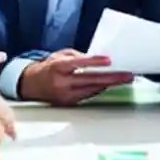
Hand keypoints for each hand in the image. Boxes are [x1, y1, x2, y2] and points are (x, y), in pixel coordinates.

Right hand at [18, 49, 133, 105]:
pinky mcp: (69, 103)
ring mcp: (65, 95)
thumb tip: (97, 60)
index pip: (78, 64)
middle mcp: (62, 82)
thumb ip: (77, 57)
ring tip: (124, 79)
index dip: (94, 61)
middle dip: (112, 78)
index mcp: (58, 67)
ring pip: (92, 90)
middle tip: (127, 75)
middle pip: (90, 80)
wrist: (32, 85)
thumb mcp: (60, 55)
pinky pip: (88, 96)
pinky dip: (99, 89)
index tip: (109, 60)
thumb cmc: (49, 67)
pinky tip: (109, 85)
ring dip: (109, 84)